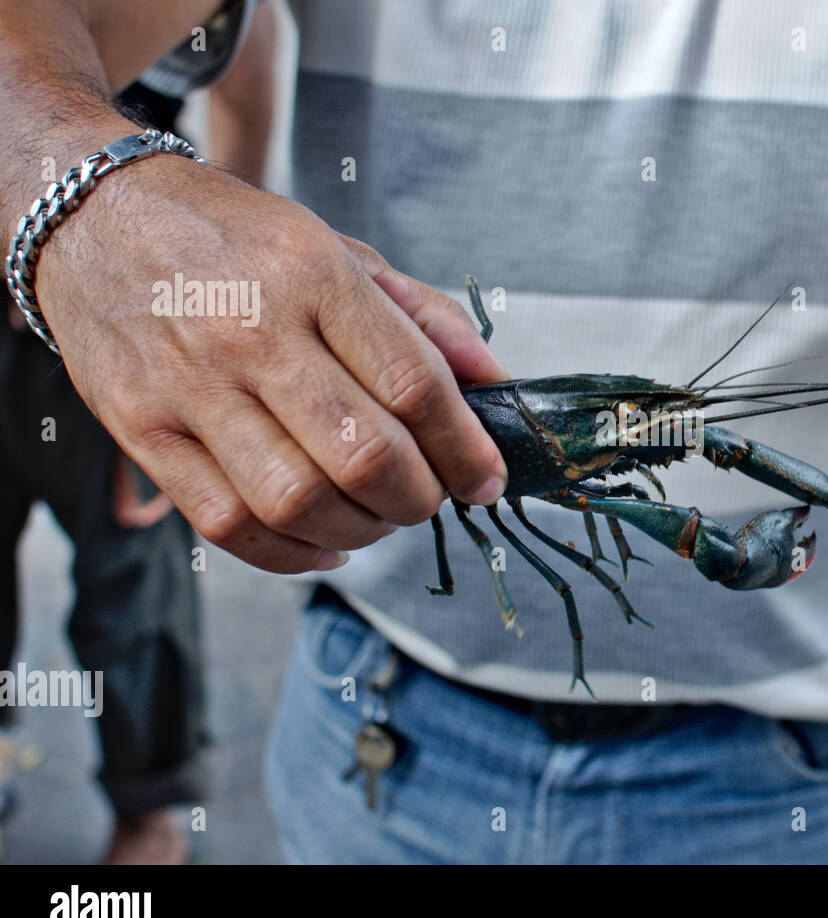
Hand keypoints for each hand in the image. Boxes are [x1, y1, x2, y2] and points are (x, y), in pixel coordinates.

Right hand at [36, 154, 508, 571]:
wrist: (94, 217)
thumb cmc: (234, 239)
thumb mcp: (339, 249)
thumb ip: (425, 317)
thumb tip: (496, 384)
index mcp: (315, 277)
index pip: (414, 384)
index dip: (465, 447)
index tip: (487, 478)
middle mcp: (253, 333)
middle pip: (363, 455)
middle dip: (420, 497)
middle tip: (432, 496)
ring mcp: (191, 387)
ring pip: (297, 501)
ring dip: (361, 529)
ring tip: (378, 516)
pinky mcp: (143, 431)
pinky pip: (226, 524)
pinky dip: (290, 554)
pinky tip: (325, 542)